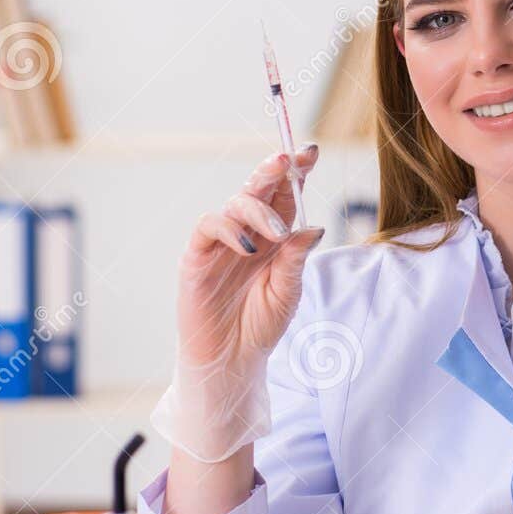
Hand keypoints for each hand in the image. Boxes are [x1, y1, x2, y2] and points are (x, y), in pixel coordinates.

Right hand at [177, 147, 322, 370]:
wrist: (231, 361)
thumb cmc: (260, 324)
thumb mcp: (288, 291)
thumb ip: (297, 258)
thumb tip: (315, 226)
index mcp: (275, 235)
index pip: (284, 194)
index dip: (296, 171)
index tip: (310, 152)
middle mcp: (248, 231)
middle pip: (259, 188)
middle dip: (274, 170)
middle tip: (288, 159)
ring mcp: (221, 242)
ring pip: (235, 203)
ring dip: (258, 209)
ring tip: (278, 233)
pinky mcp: (197, 256)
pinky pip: (209, 227)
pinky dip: (228, 229)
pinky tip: (248, 246)